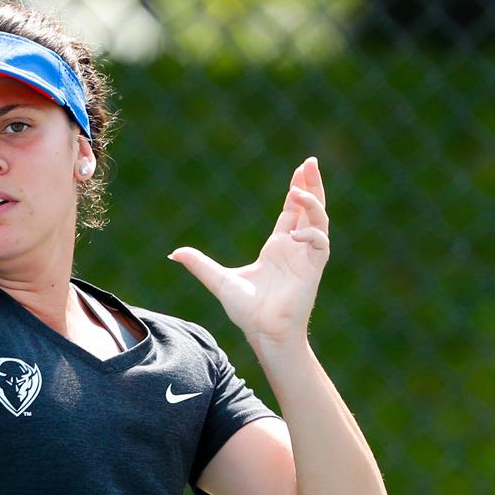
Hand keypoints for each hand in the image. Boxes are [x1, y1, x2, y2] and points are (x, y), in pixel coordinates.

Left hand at [169, 157, 330, 350]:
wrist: (263, 332)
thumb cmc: (247, 311)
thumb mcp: (219, 280)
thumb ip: (200, 264)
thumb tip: (174, 253)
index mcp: (278, 247)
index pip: (292, 211)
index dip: (296, 190)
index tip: (297, 171)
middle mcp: (295, 248)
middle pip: (311, 208)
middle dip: (313, 185)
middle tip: (310, 162)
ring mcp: (306, 258)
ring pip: (319, 221)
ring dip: (313, 204)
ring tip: (299, 190)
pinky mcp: (313, 269)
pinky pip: (320, 244)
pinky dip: (311, 235)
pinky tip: (295, 234)